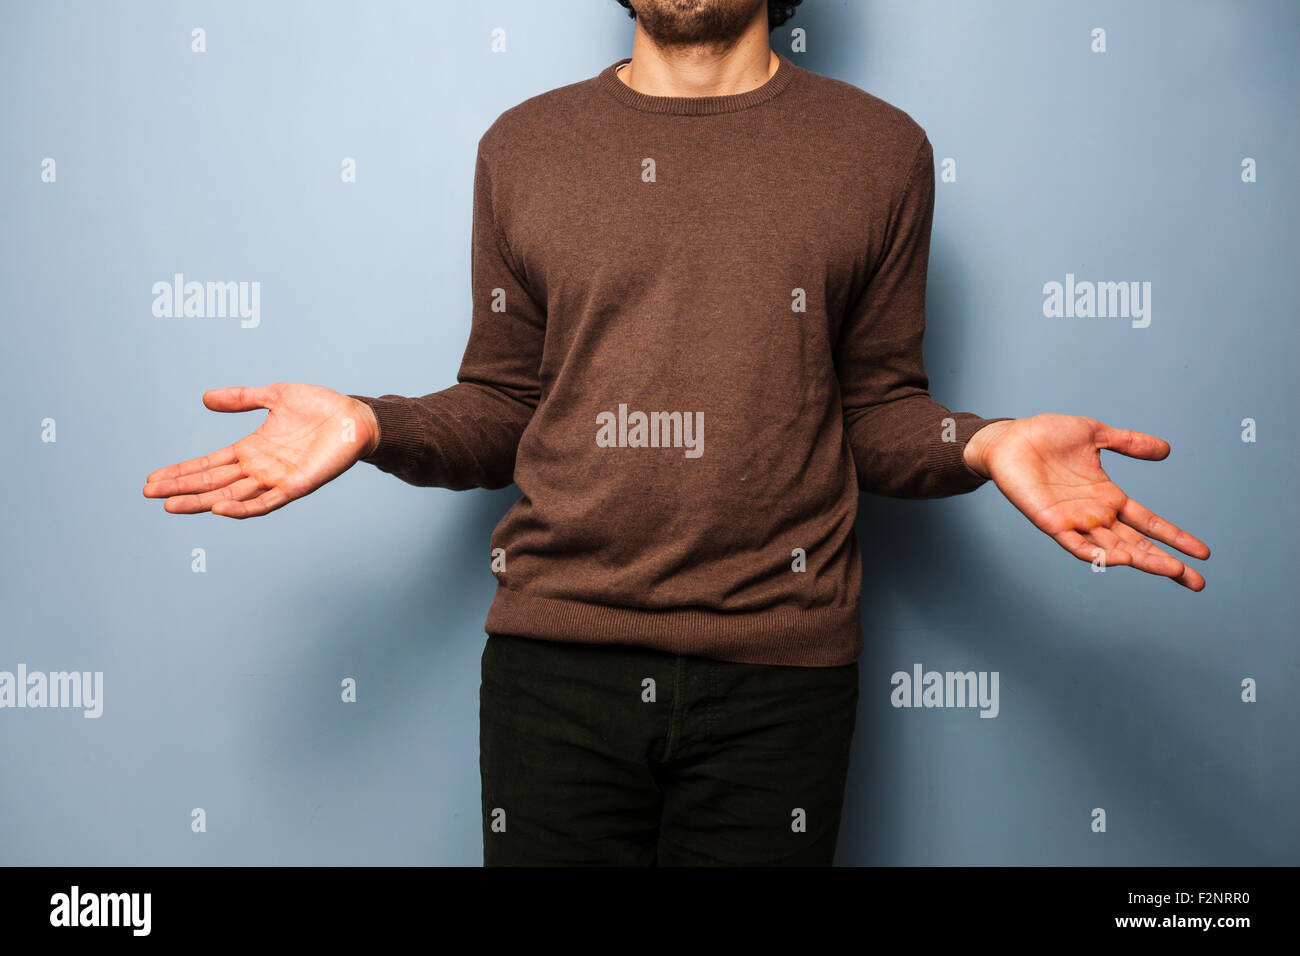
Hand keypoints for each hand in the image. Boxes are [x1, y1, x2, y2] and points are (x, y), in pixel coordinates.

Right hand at [142, 383, 378, 517]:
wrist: (355, 417)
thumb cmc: (320, 406)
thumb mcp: (274, 395)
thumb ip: (242, 398)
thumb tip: (205, 398)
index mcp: (251, 448)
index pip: (208, 463)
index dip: (182, 470)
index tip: (153, 478)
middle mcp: (259, 468)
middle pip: (212, 483)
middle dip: (181, 487)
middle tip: (149, 493)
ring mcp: (276, 479)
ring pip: (231, 496)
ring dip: (201, 502)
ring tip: (171, 504)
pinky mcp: (296, 486)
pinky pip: (265, 503)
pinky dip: (242, 509)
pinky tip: (219, 508)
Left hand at [963, 414, 1210, 589]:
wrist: (1008, 438)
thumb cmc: (1046, 435)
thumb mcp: (1096, 434)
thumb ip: (1129, 443)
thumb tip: (1166, 450)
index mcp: (1107, 496)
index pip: (1148, 522)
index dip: (1174, 537)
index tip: (1202, 553)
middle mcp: (1094, 514)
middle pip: (1138, 543)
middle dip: (1167, 562)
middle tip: (1197, 582)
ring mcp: (1073, 520)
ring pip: (1113, 548)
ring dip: (1141, 560)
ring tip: (1171, 570)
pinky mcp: (1050, 521)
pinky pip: (1075, 544)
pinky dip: (1095, 554)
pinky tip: (1118, 560)